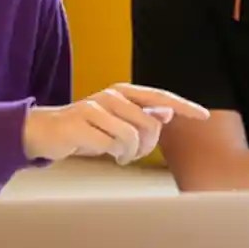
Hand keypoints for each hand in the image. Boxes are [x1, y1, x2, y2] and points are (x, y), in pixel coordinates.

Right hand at [23, 83, 208, 163]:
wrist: (44, 132)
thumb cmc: (86, 128)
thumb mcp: (116, 121)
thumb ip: (141, 115)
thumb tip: (167, 112)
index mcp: (123, 92)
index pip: (159, 97)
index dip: (183, 106)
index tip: (204, 116)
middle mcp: (111, 96)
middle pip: (149, 124)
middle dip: (148, 146)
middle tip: (135, 155)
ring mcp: (94, 107)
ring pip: (132, 136)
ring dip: (130, 152)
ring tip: (121, 155)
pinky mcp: (80, 123)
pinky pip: (111, 145)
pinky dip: (114, 154)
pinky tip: (110, 156)